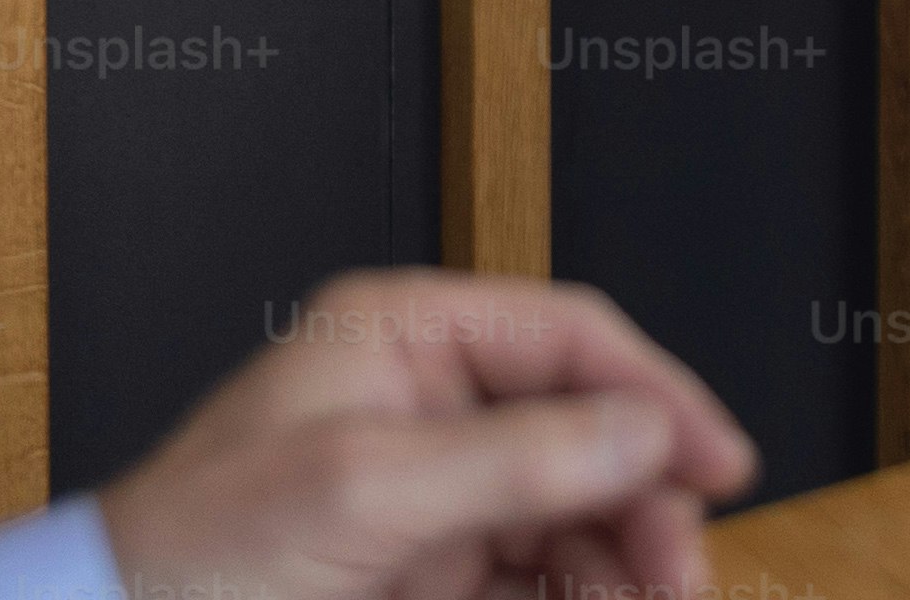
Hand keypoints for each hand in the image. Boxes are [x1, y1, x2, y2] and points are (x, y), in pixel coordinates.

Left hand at [94, 269, 757, 599]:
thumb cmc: (189, 555)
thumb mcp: (363, 491)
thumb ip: (515, 459)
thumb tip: (643, 431)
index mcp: (401, 336)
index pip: (569, 338)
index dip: (658, 396)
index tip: (721, 467)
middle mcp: (426, 404)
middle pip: (588, 433)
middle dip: (644, 502)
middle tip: (679, 578)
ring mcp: (429, 495)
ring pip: (574, 514)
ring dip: (621, 561)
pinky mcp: (426, 576)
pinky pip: (536, 578)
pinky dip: (577, 596)